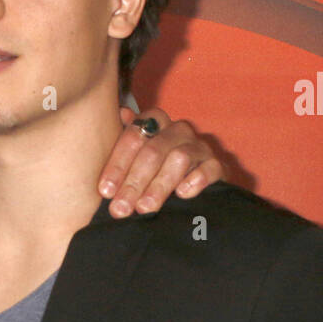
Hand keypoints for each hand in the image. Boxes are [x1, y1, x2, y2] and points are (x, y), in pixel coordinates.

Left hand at [98, 107, 223, 217]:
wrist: (190, 186)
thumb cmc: (153, 171)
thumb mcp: (133, 159)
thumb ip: (124, 144)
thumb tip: (121, 113)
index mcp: (153, 123)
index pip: (133, 137)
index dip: (117, 165)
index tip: (105, 191)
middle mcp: (177, 130)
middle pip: (154, 150)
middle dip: (134, 181)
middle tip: (121, 208)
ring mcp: (199, 146)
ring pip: (179, 158)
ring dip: (159, 185)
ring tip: (145, 208)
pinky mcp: (217, 165)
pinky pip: (210, 168)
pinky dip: (196, 180)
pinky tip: (182, 194)